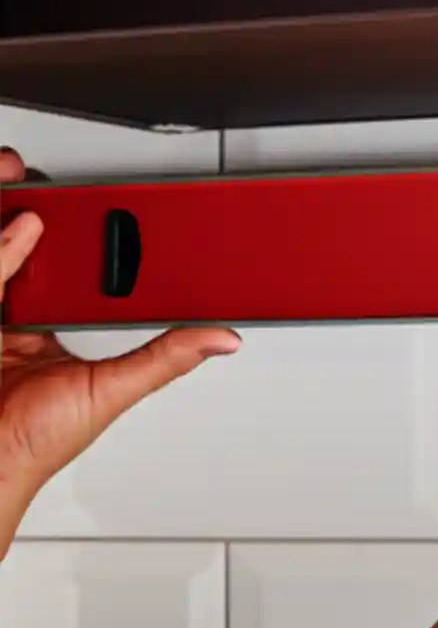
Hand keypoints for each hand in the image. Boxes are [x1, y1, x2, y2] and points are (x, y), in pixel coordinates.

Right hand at [0, 147, 240, 555]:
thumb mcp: (113, 392)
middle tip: (70, 184)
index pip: (80, 273)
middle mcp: (25, 319)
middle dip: (46, 211)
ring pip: (7, 253)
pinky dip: (2, 245)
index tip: (120, 208)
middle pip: (35, 252)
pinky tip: (20, 223)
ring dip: (17, 214)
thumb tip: (225, 338)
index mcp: (63, 333)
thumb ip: (164, 358)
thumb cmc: (37, 444)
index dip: (95, 237)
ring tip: (40, 190)